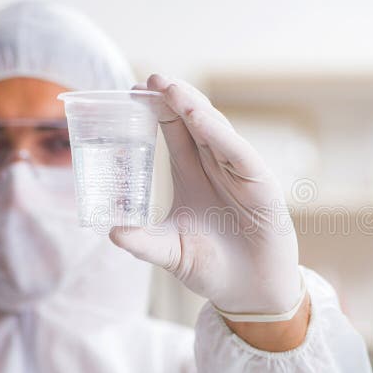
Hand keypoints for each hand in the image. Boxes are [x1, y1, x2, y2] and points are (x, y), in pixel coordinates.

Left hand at [109, 75, 307, 350]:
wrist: (250, 294)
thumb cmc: (212, 268)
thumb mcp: (170, 252)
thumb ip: (143, 242)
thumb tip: (111, 232)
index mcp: (192, 175)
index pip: (174, 131)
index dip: (156, 109)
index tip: (134, 89)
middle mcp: (216, 167)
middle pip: (194, 122)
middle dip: (174, 98)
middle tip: (150, 79)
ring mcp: (240, 174)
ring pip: (216, 131)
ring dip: (194, 108)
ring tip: (171, 89)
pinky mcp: (261, 187)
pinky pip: (239, 155)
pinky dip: (220, 135)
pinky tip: (201, 118)